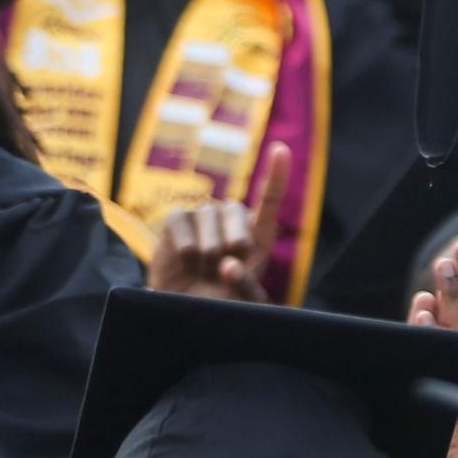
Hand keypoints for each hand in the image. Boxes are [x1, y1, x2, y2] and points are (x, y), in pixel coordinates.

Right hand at [145, 143, 292, 301]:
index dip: (276, 174)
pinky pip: (181, 223)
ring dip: (205, 255)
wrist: (186, 308)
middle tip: (224, 268)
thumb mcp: (242, 299)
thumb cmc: (221, 299)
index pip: (269, 199)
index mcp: (258, 232)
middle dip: (232, 244)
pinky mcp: (177, 218)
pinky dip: (184, 249)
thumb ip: (243, 285)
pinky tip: (186, 261)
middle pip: (236, 211)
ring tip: (203, 269)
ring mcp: (204, 214)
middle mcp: (232, 217)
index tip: (281, 149)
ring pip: (208, 222)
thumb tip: (228, 265)